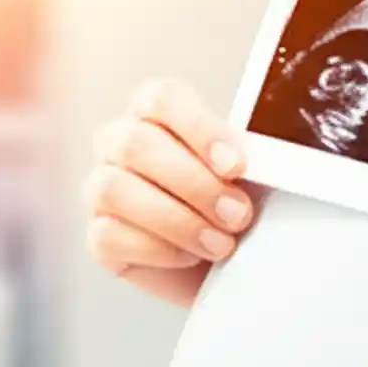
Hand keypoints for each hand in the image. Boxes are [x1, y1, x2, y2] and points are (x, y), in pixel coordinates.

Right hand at [83, 79, 254, 308]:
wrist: (228, 268)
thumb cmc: (235, 209)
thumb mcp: (252, 177)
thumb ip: (252, 159)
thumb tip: (269, 160)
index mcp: (154, 114)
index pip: (160, 98)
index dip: (199, 129)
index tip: (236, 166)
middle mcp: (119, 143)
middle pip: (136, 143)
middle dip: (194, 183)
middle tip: (238, 214)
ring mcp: (101, 188)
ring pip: (115, 189)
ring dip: (176, 220)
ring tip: (220, 244)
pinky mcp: (98, 235)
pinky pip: (109, 235)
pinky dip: (157, 249)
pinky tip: (188, 257)